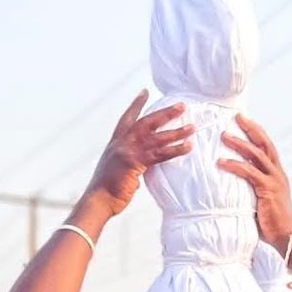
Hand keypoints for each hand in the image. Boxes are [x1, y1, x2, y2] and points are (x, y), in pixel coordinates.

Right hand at [75, 91, 191, 222]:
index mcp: (115, 142)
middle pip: (146, 122)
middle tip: (181, 105)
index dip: (137, 104)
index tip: (145, 91)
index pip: (127, 118)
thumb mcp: (117, 169)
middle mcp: (121, 142)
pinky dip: (176, 149)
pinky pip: (160, 154)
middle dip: (165, 113)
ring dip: (177, 131)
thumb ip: (130, 162)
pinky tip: (188, 146)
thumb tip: (140, 169)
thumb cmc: (107, 188)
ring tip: (192, 126)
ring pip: (157, 137)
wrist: (98, 199)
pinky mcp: (134, 162)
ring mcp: (127, 151)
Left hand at [218, 114, 291, 252]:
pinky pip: (249, 173)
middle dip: (251, 129)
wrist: (286, 235)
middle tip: (237, 117)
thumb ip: (254, 187)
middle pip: (265, 144)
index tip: (245, 121)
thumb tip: (237, 184)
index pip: (268, 147)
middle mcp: (278, 174)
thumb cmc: (273, 221)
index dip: (257, 133)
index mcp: (278, 174)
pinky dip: (235, 165)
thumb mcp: (264, 199)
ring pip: (257, 155)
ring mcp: (274, 181)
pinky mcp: (267, 189)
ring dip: (240, 143)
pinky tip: (221, 162)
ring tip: (224, 136)